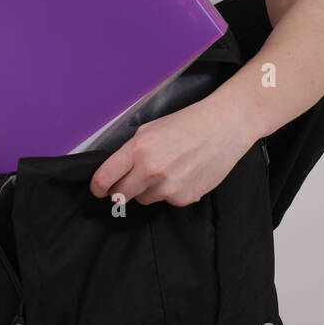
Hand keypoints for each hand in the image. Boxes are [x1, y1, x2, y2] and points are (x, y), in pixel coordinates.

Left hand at [89, 93, 256, 207]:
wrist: (225, 127)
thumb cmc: (188, 123)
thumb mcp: (150, 129)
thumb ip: (130, 152)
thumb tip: (116, 172)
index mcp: (138, 149)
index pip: (105, 178)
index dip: (97, 187)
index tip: (97, 190)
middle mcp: (151, 171)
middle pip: (120, 195)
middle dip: (120, 190)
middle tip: (127, 183)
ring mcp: (168, 188)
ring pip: (144, 199)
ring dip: (148, 190)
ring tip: (167, 169)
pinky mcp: (184, 198)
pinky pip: (166, 201)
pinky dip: (170, 192)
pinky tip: (183, 174)